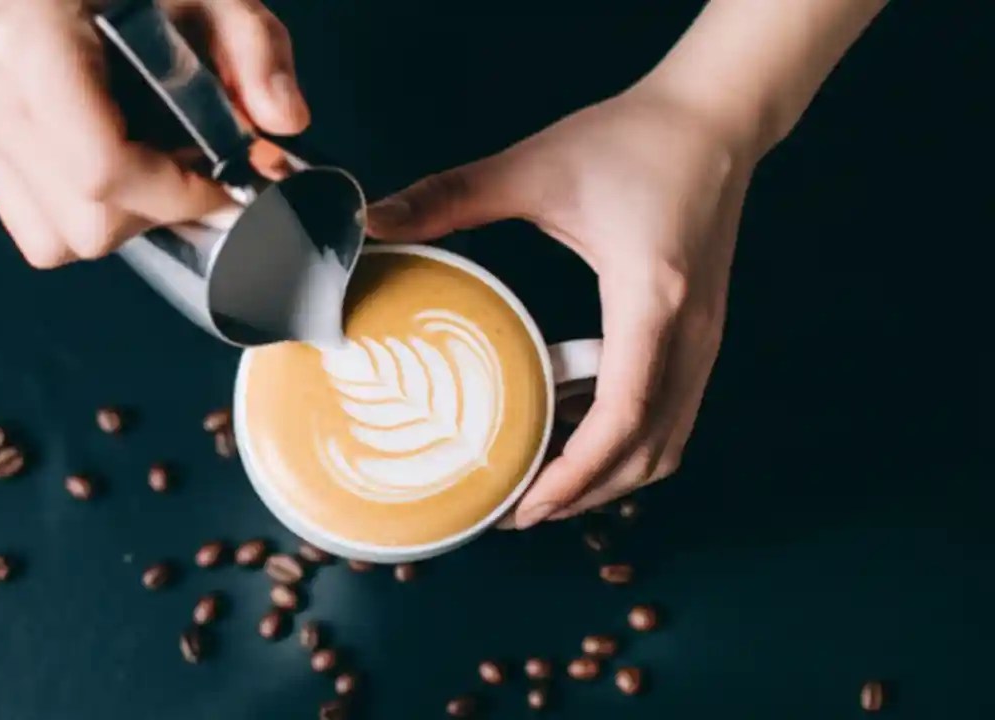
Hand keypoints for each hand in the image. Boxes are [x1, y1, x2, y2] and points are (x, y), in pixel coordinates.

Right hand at [0, 0, 308, 267]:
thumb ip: (255, 48)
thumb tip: (285, 120)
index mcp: (31, 45)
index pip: (104, 171)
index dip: (179, 193)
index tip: (224, 181)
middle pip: (86, 223)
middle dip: (156, 209)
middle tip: (192, 165)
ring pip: (57, 240)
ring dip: (120, 219)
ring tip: (151, 162)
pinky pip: (37, 225)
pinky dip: (86, 212)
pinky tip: (115, 163)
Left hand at [367, 79, 757, 526]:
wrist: (715, 116)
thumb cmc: (633, 139)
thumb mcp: (535, 167)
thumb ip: (450, 196)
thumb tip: (373, 220)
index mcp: (653, 298)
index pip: (623, 416)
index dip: (575, 474)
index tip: (524, 505)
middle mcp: (693, 332)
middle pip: (651, 451)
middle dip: (586, 493)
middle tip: (519, 509)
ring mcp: (707, 337)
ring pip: (669, 441)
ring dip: (611, 475)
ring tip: (545, 484)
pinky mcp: (704, 332)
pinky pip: (672, 411)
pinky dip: (628, 440)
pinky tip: (573, 428)